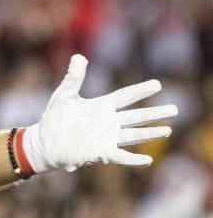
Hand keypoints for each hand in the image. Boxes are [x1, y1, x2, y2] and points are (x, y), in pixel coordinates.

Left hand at [17, 54, 176, 173]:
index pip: (125, 96)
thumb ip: (74, 77)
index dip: (141, 90)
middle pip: (136, 116)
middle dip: (155, 113)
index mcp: (101, 106)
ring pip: (134, 134)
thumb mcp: (64, 95)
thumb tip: (79, 57)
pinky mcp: (100, 153)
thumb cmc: (53, 118)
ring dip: (150, 133)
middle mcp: (108, 122)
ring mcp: (106, 138)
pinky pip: (121, 156)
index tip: (158, 84)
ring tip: (168, 130)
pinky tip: (147, 159)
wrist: (43, 142)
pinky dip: (133, 159)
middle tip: (175, 109)